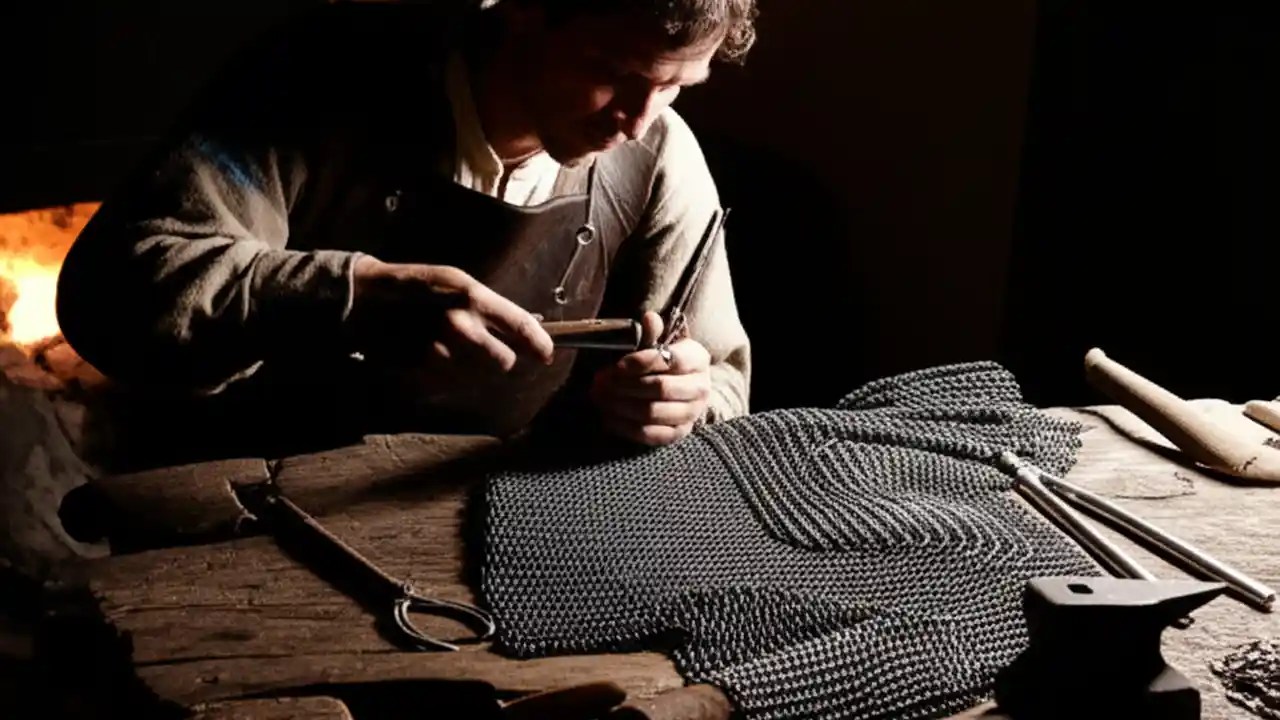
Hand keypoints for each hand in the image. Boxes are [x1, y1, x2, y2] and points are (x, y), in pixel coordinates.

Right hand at [348, 256, 553, 372]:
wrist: (363, 298)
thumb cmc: (414, 287)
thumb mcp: (456, 282)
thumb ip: (490, 307)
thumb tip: (528, 328)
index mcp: (473, 298)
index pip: (522, 327)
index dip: (539, 344)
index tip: (545, 354)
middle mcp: (460, 326)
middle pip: (504, 362)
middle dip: (499, 358)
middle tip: (484, 349)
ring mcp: (440, 352)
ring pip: (477, 377)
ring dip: (471, 369)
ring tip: (449, 350)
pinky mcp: (421, 372)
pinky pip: (451, 385)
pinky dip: (447, 378)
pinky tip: (433, 359)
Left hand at [589, 311, 710, 445]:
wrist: (682, 386)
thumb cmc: (665, 361)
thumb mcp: (660, 341)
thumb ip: (653, 332)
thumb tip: (649, 317)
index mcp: (698, 358)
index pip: (670, 361)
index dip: (640, 363)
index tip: (616, 366)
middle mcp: (701, 387)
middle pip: (660, 388)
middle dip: (624, 386)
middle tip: (599, 382)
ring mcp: (692, 413)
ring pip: (652, 413)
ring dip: (620, 406)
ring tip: (599, 397)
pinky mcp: (679, 433)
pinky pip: (650, 435)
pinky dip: (625, 427)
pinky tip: (607, 417)